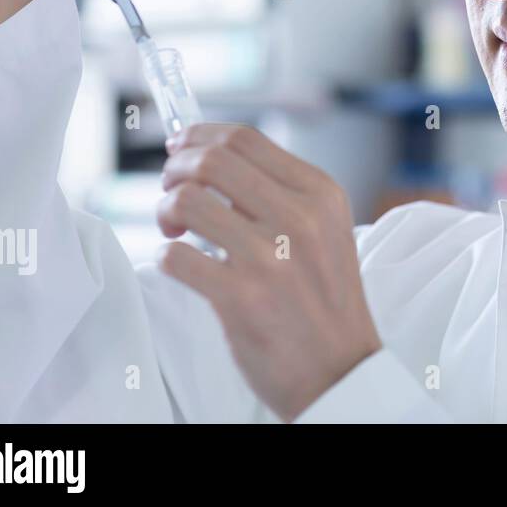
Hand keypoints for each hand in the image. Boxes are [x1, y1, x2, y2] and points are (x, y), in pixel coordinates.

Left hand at [157, 124, 381, 421]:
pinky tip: (182, 265)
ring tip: (174, 231)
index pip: (245, 139)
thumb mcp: (326, 229)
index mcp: (322, 194)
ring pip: (187, 202)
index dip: (199, 136)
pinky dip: (166, 258)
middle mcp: (301, 218)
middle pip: (212, 161)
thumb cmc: (325, 299)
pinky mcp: (242, 297)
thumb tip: (211, 158)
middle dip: (175, 170)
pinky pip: (176, 257)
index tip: (181, 147)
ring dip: (165, 212)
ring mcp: (271, 257)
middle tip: (170, 191)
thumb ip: (281, 192)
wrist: (341, 369)